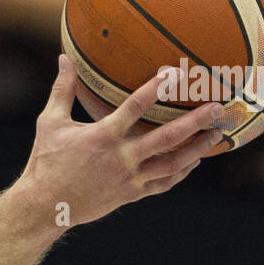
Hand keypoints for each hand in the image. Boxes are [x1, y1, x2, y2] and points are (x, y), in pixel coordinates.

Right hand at [12, 55, 225, 226]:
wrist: (45, 206)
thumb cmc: (45, 162)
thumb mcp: (50, 122)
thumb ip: (62, 89)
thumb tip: (63, 58)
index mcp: (103, 136)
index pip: (136, 106)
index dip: (157, 87)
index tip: (176, 73)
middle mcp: (122, 158)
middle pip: (168, 138)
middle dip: (196, 122)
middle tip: (218, 107)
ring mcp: (129, 178)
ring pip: (173, 164)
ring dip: (197, 149)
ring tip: (216, 135)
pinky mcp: (131, 194)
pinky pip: (163, 184)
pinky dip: (181, 173)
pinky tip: (193, 162)